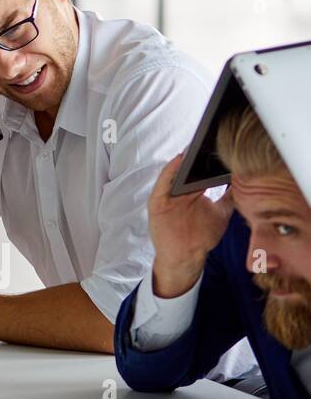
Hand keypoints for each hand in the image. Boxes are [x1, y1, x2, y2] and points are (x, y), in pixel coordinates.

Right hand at [147, 153, 233, 297]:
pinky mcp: (157, 203)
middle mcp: (178, 192)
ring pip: (173, 174)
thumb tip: (242, 183)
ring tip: (191, 149)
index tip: (215, 146)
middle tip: (204, 141)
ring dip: (181, 161)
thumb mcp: (220, 214)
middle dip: (193, 157)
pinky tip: (178, 162)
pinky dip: (169, 172)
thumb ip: (228, 198)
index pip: (197, 171)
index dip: (205, 160)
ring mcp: (167, 197)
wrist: (186, 256)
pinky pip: (162, 184)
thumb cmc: (201, 237)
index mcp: (191, 193)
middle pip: (185, 170)